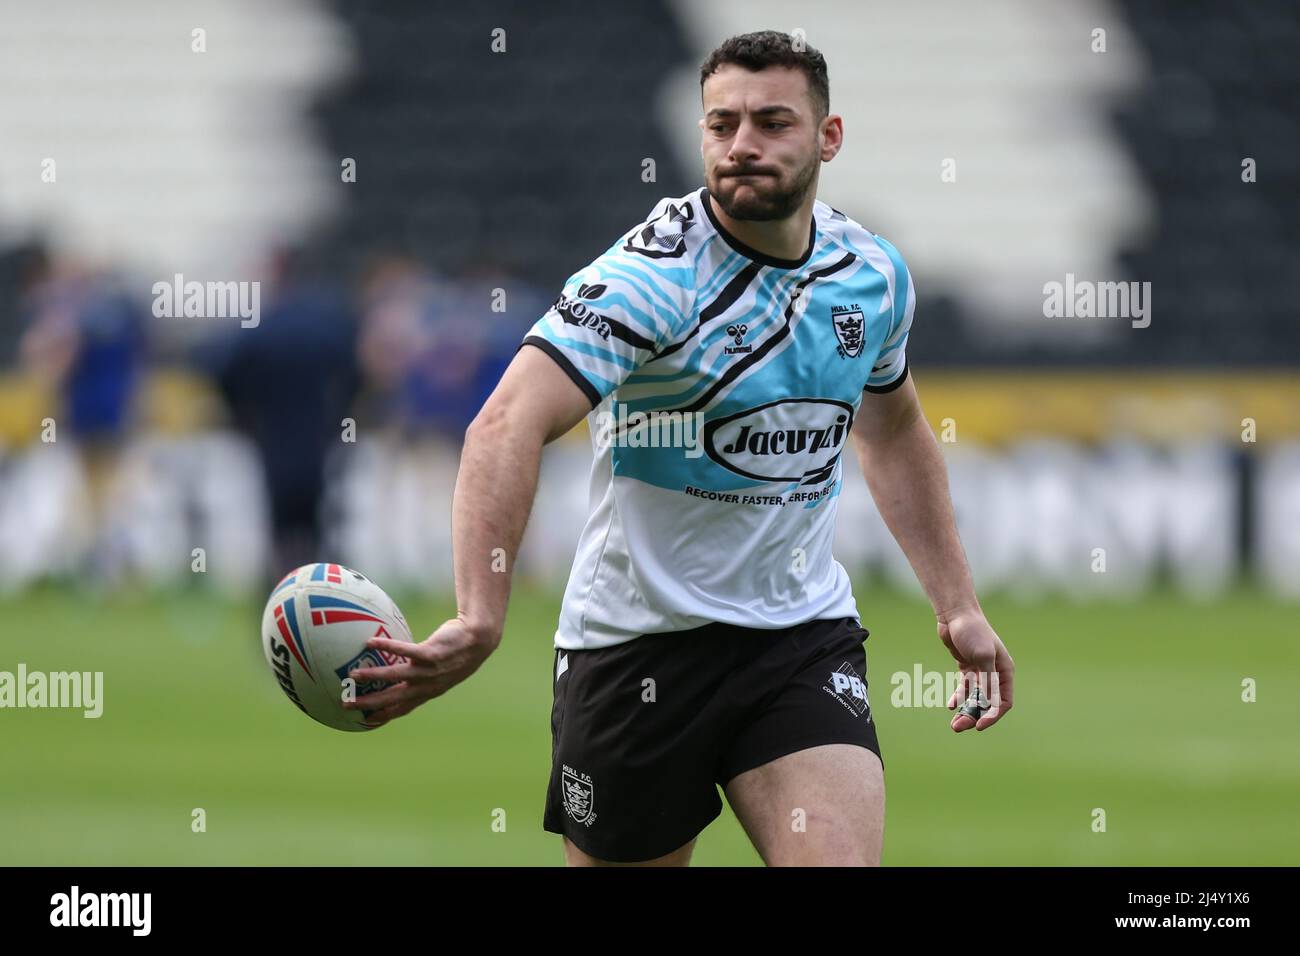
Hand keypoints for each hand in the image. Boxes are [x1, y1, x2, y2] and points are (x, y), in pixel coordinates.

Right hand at [343, 617, 498, 725]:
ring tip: (353, 675)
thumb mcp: (442, 667)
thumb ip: (423, 669)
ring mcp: (428, 671)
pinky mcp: (430, 653)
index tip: (367, 720)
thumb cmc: (459, 650)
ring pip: (396, 677)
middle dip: (370, 704)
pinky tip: (370, 642)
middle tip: (347, 705)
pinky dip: (386, 647)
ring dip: (373, 677)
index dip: (386, 715)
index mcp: (429, 691)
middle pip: (394, 699)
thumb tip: (404, 662)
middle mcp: (427, 685)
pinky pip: (404, 651)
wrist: (478, 639)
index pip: (404, 708)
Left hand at [937, 607, 1014, 732]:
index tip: (979, 725)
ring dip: (965, 710)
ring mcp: (980, 671)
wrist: (955, 614)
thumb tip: (988, 705)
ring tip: (954, 723)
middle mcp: (994, 673)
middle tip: (958, 727)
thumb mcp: (983, 656)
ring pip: (974, 698)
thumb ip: (987, 680)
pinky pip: (964, 688)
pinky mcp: (966, 667)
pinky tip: (951, 705)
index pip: (1003, 702)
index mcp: (1004, 671)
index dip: (993, 716)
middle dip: (974, 716)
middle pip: (987, 703)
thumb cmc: (973, 632)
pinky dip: (958, 697)